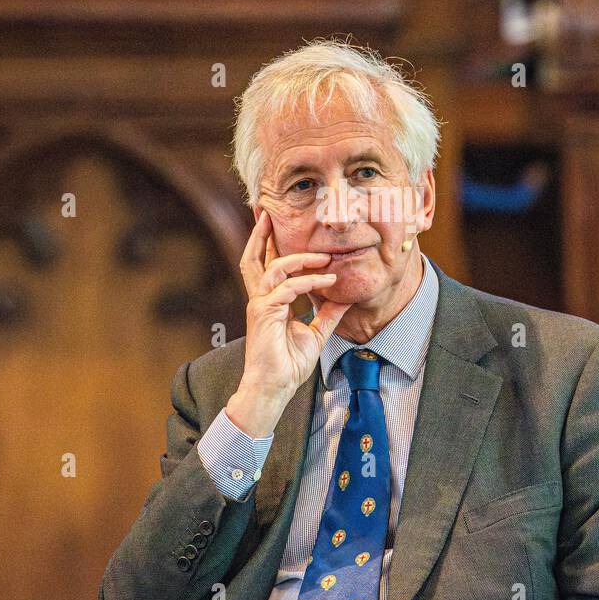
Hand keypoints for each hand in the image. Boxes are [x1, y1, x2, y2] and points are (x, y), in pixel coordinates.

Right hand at [228, 209, 351, 436]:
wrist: (275, 387)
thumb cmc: (289, 364)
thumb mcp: (316, 334)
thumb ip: (328, 314)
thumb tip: (344, 297)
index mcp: (269, 301)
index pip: (266, 266)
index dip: (269, 244)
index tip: (275, 224)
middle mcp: (260, 299)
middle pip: (254, 258)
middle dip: (260, 234)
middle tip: (266, 212)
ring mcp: (259, 305)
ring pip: (274, 269)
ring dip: (299, 258)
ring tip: (323, 256)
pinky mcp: (263, 314)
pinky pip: (287, 289)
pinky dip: (308, 282)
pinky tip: (326, 281)